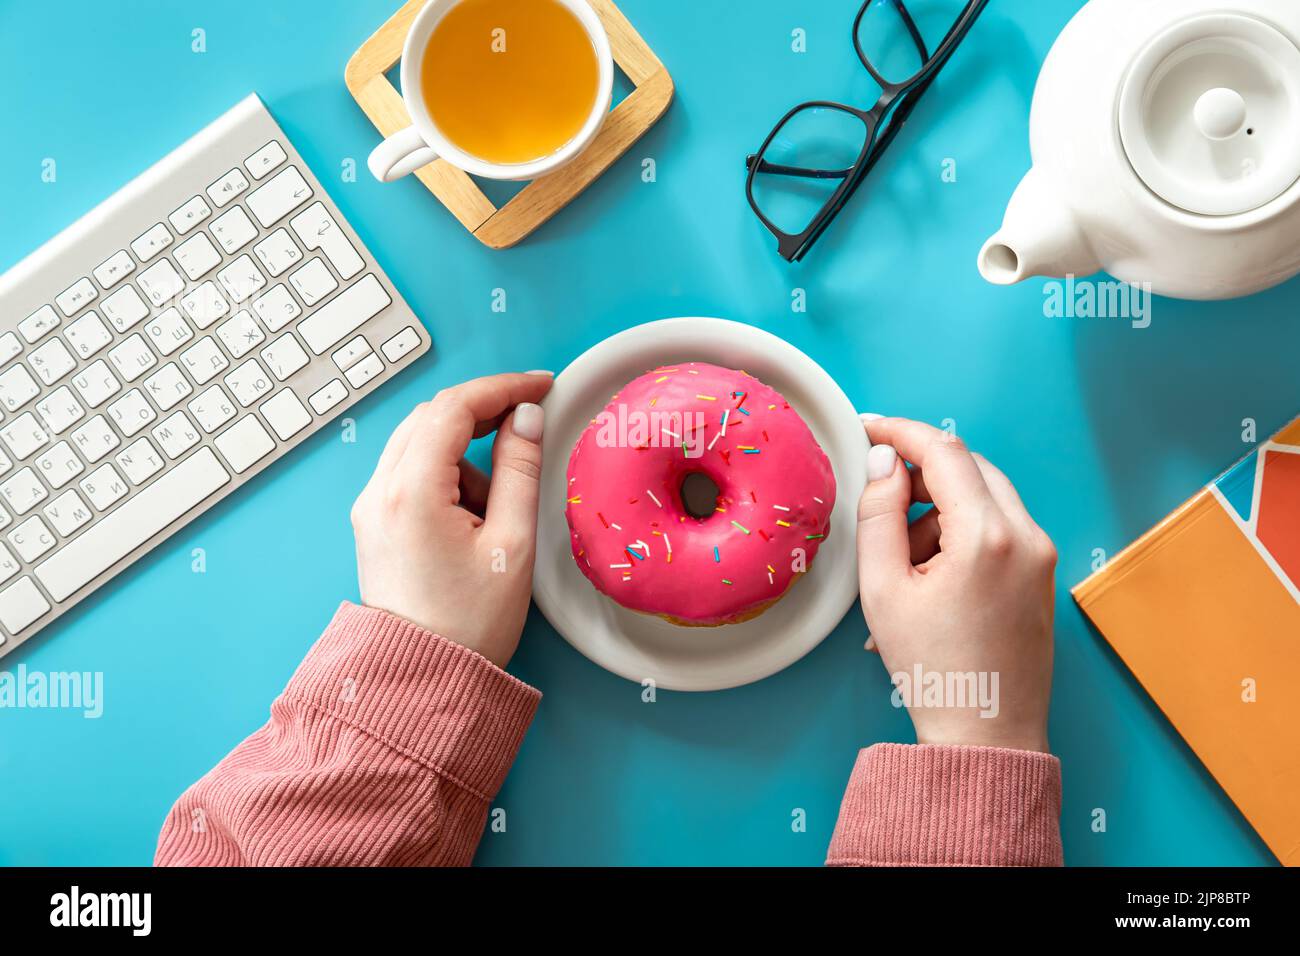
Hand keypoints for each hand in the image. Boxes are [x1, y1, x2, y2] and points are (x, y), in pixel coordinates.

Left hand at [350, 371, 553, 667]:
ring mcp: (372, 507)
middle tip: (529, 418)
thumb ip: (519, 469)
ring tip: (498, 505)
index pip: (454, 408)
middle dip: (483, 410)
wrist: (423, 679)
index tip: (541, 384)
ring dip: (465, 448)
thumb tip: (526, 418)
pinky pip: (410, 471)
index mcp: (411, 491)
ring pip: (419, 442)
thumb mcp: (512, 543)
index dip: (502, 387)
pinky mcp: (375, 523)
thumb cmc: (469, 623)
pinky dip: (446, 472)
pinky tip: (474, 513)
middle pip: (431, 417)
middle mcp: (379, 491)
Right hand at [856, 418, 1055, 752]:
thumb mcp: (884, 589)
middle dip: (919, 475)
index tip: (866, 427)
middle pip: (968, 468)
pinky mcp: (1041, 575)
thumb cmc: (934, 670)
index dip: (899, 431)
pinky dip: (957, 537)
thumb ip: (879, 515)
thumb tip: (882, 462)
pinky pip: (996, 529)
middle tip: (878, 497)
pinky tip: (926, 583)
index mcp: (987, 536)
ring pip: (982, 498)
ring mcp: (1040, 556)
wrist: (986, 735)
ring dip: (937, 513)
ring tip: (900, 572)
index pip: (943, 451)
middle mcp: (1026, 537)